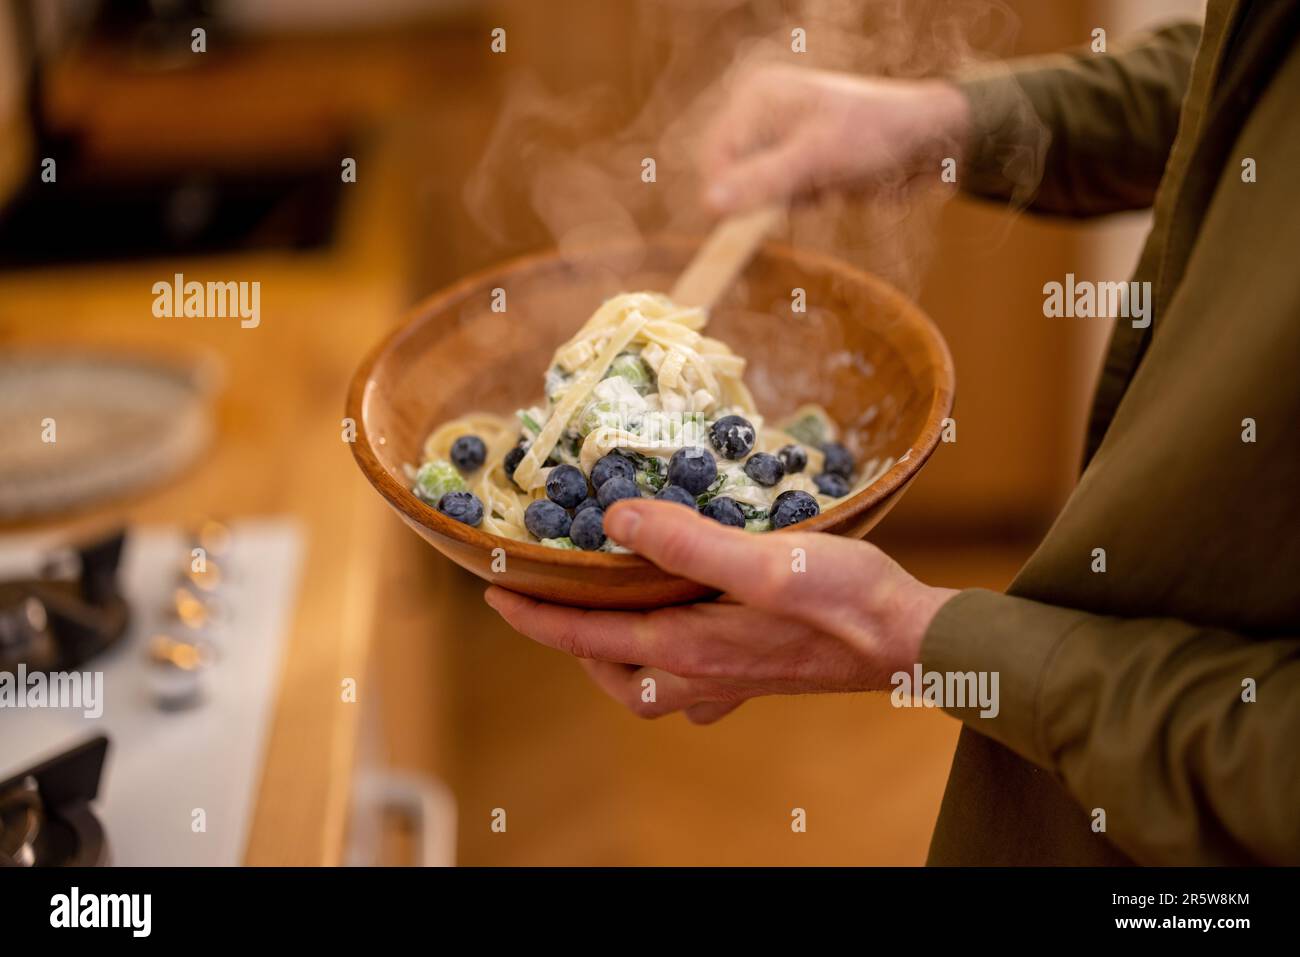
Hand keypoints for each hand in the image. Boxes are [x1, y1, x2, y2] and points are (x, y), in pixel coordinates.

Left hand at [484, 500, 956, 723]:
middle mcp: (700, 674)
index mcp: (687, 646)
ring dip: (613, 653)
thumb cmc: (847, 601)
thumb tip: (616, 518)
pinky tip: (683, 632)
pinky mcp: (758, 675)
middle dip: (568, 640)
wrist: (914, 642)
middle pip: (609, 669)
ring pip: (646, 683)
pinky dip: (667, 661)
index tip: (491, 591)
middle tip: (547, 598)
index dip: (533, 614)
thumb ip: (686, 542)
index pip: (585, 635)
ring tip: (605, 611)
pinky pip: (692, 682)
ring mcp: (730, 682)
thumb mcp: (764, 560)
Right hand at [699, 65, 970, 213]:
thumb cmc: (878, 135)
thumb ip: (762, 181)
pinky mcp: (800, 163)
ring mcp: (781, 139)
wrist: (931, 143)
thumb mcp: (816, 159)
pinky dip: (802, 203)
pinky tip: (830, 190)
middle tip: (802, 196)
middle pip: (734, 175)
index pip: (717, 156)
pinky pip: (781, 196)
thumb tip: (709, 205)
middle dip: (764, 197)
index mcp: (759, 97)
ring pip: (757, 191)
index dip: (731, 193)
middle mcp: (764, 114)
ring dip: (787, 202)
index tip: (754, 219)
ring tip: (823, 188)